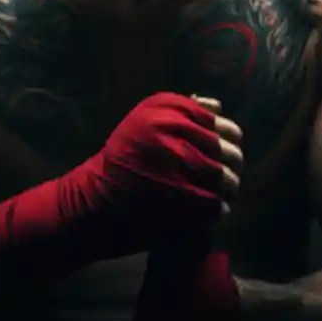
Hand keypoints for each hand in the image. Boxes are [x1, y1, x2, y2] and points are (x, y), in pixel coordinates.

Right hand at [0, 91, 240, 276]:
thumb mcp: (143, 123)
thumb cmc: (121, 160)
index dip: (226, 140)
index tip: (219, 152)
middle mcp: (170, 133)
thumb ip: (181, 112)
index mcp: (164, 110)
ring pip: (226, 180)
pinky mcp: (177, 202)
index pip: (218, 124)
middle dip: (231, 167)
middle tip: (224, 177)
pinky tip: (209, 212)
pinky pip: (216, 206)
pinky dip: (217, 211)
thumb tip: (217, 107)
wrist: (90, 201)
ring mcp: (175, 167)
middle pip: (226, 151)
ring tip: (218, 195)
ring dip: (227, 190)